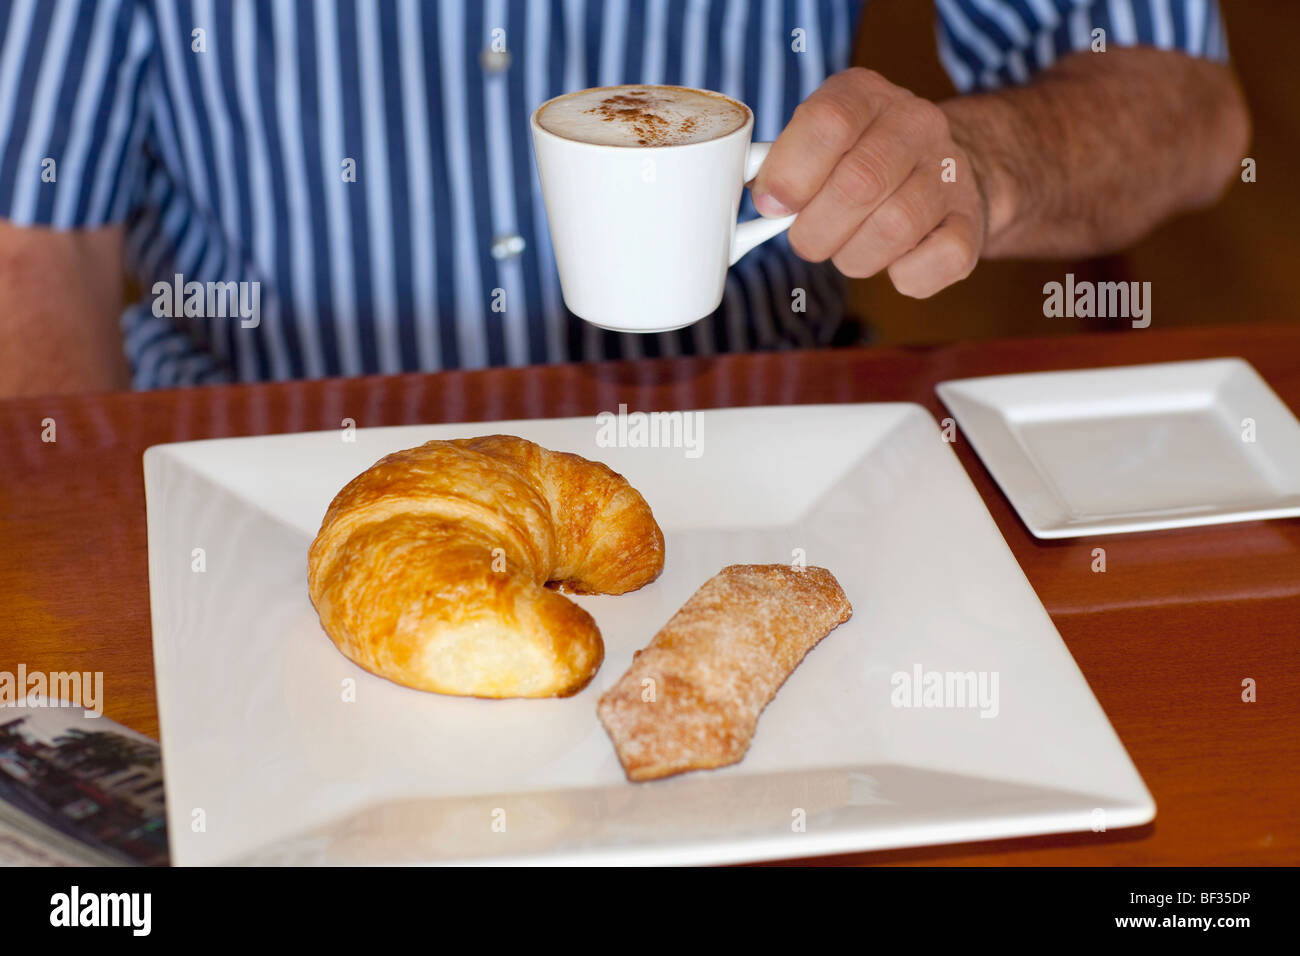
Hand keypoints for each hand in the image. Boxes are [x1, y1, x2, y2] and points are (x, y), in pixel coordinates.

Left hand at [752, 68, 988, 297]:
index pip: (828, 123)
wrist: (944, 169)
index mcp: (865, 95)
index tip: (774, 205)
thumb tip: (759, 197)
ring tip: (850, 247)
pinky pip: (934, 261)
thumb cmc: (860, 161)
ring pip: (893, 228)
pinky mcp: (971, 223)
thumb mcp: (816, 142)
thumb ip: (781, 163)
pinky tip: (893, 260)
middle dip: (816, 230)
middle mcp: (915, 124)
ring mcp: (950, 172)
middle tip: (809, 238)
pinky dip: (902, 276)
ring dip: (854, 256)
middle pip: (858, 184)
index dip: (790, 174)